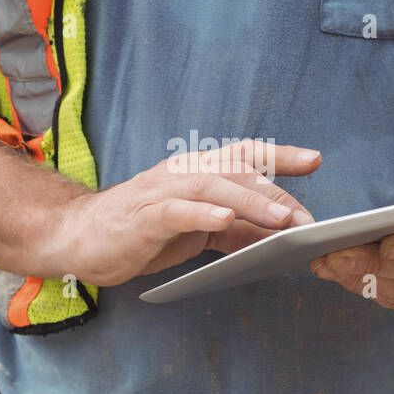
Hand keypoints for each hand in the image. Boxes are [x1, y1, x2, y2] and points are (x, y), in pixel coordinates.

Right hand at [39, 139, 320, 285]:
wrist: (78, 239)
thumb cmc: (140, 232)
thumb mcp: (196, 231)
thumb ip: (234, 230)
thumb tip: (278, 236)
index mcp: (194, 172)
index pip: (243, 155)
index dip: (279, 155)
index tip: (315, 160)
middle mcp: (180, 173)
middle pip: (235, 170)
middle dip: (274, 192)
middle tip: (306, 218)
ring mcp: (159, 192)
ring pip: (211, 186)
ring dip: (250, 201)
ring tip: (281, 218)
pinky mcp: (141, 217)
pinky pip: (175, 211)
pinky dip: (202, 213)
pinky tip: (225, 219)